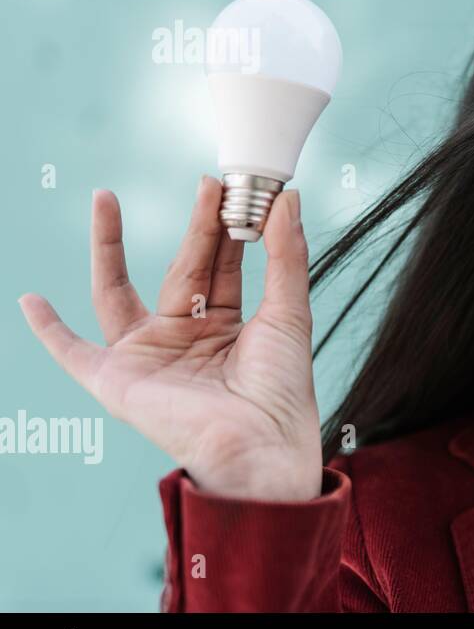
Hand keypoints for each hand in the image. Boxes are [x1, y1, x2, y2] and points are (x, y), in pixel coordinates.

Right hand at [18, 177, 323, 500]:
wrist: (261, 446)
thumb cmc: (282, 390)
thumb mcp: (289, 313)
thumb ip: (285, 256)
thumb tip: (287, 198)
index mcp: (228, 327)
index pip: (223, 264)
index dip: (227, 226)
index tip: (235, 187)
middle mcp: (186, 339)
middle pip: (183, 268)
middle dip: (195, 225)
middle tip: (208, 183)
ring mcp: (149, 357)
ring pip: (119, 290)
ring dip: (108, 246)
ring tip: (104, 197)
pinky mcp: (117, 382)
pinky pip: (72, 353)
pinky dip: (48, 331)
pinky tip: (30, 301)